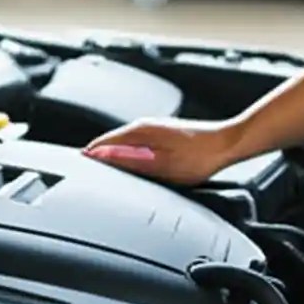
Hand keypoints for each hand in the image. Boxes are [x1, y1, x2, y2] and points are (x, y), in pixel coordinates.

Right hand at [82, 117, 240, 185]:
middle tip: (86, 178)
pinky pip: (135, 145)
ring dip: (111, 157)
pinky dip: (126, 156)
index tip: (76, 171)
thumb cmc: (199, 157)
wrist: (227, 145)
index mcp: (140, 130)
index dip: (88, 158)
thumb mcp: (161, 165)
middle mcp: (144, 125)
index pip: (101, 143)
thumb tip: (102, 157)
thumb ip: (130, 160)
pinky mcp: (162, 135)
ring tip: (103, 175)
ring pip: (122, 144)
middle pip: (109, 143)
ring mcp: (154, 129)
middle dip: (97, 158)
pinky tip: (129, 167)